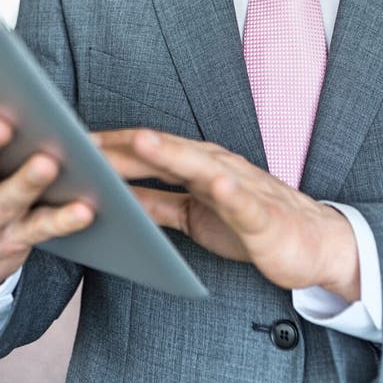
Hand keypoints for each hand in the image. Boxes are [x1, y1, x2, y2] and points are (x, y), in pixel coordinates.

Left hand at [95, 128, 359, 301]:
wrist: (311, 242)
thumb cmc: (250, 226)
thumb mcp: (192, 215)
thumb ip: (158, 203)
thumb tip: (115, 198)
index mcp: (196, 166)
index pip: (145, 151)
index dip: (109, 146)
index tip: (71, 142)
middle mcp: (214, 166)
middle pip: (164, 151)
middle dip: (125, 145)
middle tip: (87, 141)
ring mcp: (238, 185)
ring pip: (200, 166)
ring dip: (172, 152)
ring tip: (141, 142)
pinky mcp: (261, 214)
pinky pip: (244, 202)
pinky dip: (229, 190)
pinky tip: (215, 183)